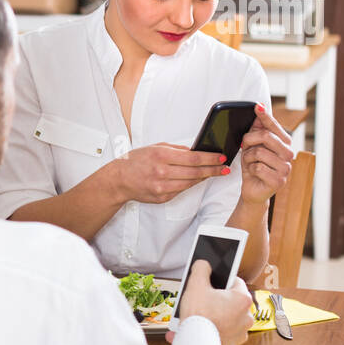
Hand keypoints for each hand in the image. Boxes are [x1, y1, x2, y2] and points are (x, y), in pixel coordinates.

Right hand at [110, 143, 227, 204]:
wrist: (119, 179)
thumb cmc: (135, 161)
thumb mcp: (155, 147)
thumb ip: (176, 149)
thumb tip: (196, 151)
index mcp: (161, 156)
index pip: (194, 158)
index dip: (211, 158)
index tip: (221, 158)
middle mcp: (162, 172)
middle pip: (196, 172)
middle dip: (213, 169)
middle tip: (224, 168)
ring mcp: (162, 186)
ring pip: (191, 183)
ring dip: (204, 178)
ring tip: (213, 173)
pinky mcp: (162, 197)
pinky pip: (182, 190)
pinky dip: (190, 184)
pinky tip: (197, 180)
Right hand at [170, 259, 253, 344]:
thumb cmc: (199, 317)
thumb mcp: (195, 285)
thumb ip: (201, 269)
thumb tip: (203, 264)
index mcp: (242, 299)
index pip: (235, 281)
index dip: (220, 281)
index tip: (211, 284)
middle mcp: (247, 316)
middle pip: (230, 302)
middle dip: (216, 302)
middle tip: (201, 303)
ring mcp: (241, 333)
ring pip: (228, 320)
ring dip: (216, 318)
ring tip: (198, 320)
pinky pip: (224, 336)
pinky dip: (214, 334)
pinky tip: (201, 332)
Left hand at [237, 104, 293, 205]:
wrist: (254, 190)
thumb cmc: (254, 167)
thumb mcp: (253, 147)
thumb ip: (257, 130)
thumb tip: (259, 110)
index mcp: (284, 144)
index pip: (274, 127)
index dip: (265, 116)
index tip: (257, 106)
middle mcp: (289, 155)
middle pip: (266, 137)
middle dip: (249, 140)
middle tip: (244, 146)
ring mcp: (286, 168)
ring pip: (259, 153)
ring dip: (248, 158)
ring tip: (250, 163)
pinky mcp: (279, 181)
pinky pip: (258, 167)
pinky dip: (250, 170)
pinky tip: (254, 173)